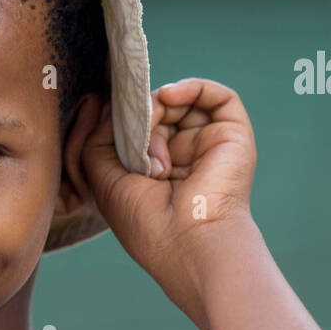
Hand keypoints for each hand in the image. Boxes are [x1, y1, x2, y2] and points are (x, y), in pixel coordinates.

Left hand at [79, 78, 257, 316]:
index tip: (101, 114)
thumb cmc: (145, 220)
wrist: (188, 242)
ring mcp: (209, 145)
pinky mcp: (233, 136)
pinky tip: (170, 98)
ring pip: (183, 103)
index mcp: (156, 172)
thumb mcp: (104, 179)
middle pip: (156, 114)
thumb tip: (110, 108)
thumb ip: (96, 141)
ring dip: (158, 106)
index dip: (119, 119)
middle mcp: (184, 157)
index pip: (136, 130)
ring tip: (150, 124)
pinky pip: (218, 97)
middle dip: (136, 117)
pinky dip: (193, 87)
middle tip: (132, 135)